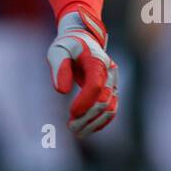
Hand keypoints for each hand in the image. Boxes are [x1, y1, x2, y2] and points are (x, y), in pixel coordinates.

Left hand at [46, 10, 118, 137]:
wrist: (82, 38)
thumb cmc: (67, 45)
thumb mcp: (57, 50)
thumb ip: (59, 68)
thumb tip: (62, 92)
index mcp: (96, 60)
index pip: (95, 84)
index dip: (85, 101)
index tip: (71, 113)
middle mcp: (109, 71)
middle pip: (104, 100)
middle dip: (87, 117)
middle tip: (70, 127)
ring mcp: (113, 81)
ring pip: (110, 107)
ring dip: (94, 123)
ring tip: (76, 132)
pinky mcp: (112, 89)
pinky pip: (111, 108)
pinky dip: (101, 121)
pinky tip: (87, 129)